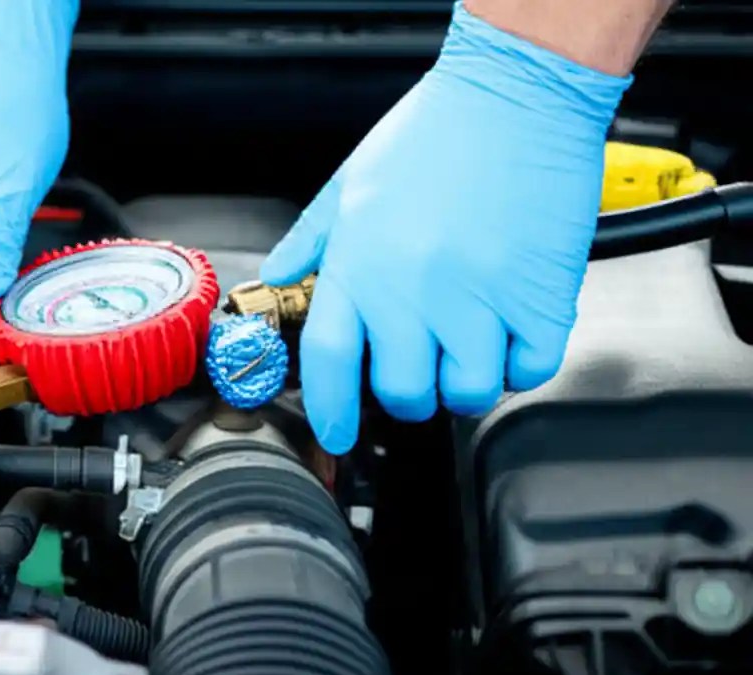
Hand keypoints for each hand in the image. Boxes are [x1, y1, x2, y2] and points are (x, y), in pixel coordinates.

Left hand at [261, 2, 630, 453]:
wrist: (517, 97)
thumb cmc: (434, 134)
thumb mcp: (349, 186)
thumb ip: (310, 241)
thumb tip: (281, 274)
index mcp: (359, 270)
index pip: (328, 367)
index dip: (330, 413)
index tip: (335, 432)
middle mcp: (413, 295)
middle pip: (402, 394)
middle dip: (406, 394)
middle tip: (416, 367)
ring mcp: (479, 302)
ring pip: (466, 392)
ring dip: (463, 381)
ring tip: (466, 345)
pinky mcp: (539, 301)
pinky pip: (527, 371)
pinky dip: (518, 365)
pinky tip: (510, 333)